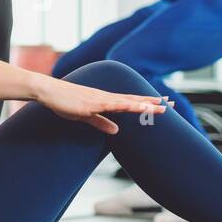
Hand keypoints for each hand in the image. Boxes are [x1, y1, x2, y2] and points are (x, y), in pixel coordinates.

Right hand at [32, 76, 167, 134]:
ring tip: (162, 107)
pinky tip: (135, 107)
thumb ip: (100, 122)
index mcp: (105, 100)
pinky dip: (126, 105)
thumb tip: (116, 130)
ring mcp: (100, 99)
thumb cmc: (64, 102)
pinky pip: (113, 105)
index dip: (147, 103)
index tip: (164, 104)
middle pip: (134, 99)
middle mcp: (106, 97)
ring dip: (144, 104)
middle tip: (173, 104)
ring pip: (127, 101)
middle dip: (153, 102)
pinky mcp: (92, 103)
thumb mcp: (85, 116)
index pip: (131, 101)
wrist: (48, 91)